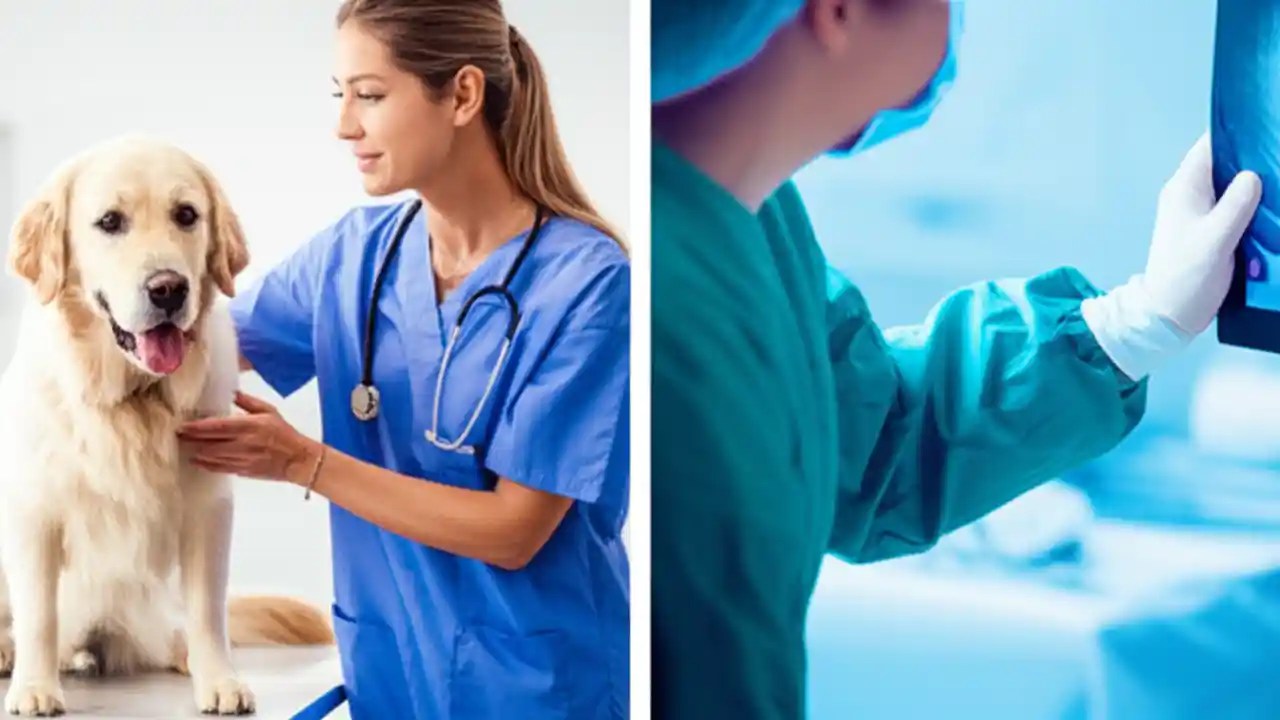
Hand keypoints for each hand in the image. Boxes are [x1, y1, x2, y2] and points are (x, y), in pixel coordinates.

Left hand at [178, 391, 319, 483]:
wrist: (297, 459)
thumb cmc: (284, 433)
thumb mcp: (270, 411)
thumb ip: (250, 403)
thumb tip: (233, 393)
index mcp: (248, 426)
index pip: (216, 427)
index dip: (197, 427)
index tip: (183, 426)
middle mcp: (242, 443)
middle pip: (209, 442)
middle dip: (191, 439)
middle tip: (177, 435)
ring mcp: (241, 459)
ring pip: (211, 456)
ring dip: (196, 452)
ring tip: (184, 447)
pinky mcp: (242, 470)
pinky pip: (219, 468)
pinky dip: (206, 464)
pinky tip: (197, 460)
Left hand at [1143, 132, 1261, 335]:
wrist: (1168, 314)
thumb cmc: (1187, 277)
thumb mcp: (1216, 239)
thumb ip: (1236, 205)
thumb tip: (1253, 174)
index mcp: (1184, 188)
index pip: (1210, 146)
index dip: (1237, 133)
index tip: (1268, 128)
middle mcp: (1189, 194)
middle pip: (1225, 164)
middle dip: (1252, 158)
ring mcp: (1198, 212)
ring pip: (1232, 186)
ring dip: (1255, 184)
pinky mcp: (1209, 229)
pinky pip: (1233, 207)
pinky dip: (1251, 205)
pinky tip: (1272, 206)